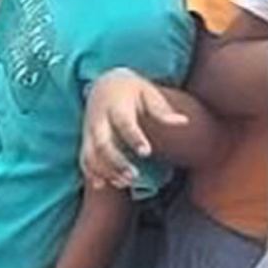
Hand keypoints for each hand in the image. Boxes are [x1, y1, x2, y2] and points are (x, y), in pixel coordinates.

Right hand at [81, 68, 184, 190]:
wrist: (104, 83)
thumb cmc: (132, 90)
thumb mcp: (149, 93)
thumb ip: (162, 110)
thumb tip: (183, 122)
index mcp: (116, 106)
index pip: (124, 124)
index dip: (134, 138)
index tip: (146, 152)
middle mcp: (99, 120)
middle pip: (103, 144)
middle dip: (116, 162)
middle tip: (134, 176)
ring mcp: (89, 131)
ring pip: (91, 155)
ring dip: (105, 171)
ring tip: (123, 183)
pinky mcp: (85, 140)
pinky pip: (84, 159)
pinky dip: (91, 173)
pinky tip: (103, 185)